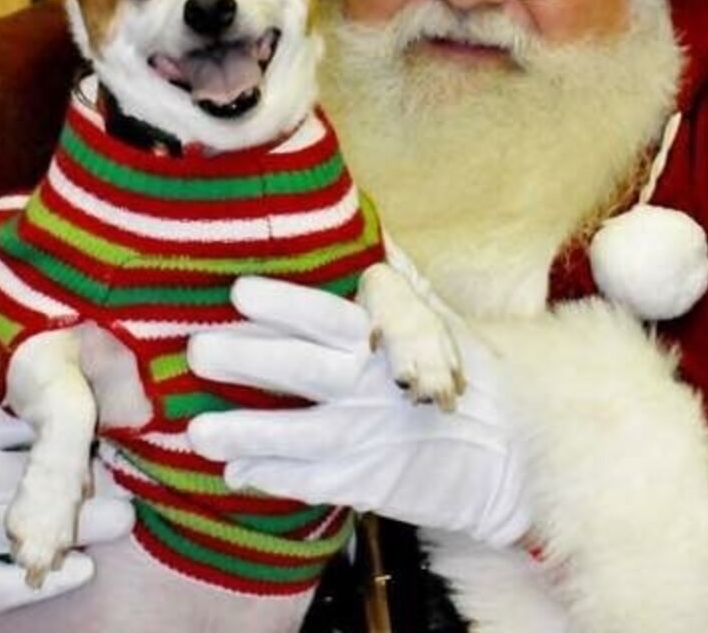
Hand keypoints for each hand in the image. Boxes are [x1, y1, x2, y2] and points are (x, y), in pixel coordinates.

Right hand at [0, 355, 134, 613]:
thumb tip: (8, 341)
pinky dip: (49, 581)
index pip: (39, 420)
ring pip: (36, 528)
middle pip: (46, 474)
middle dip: (93, 475)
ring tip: (121, 516)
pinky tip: (81, 567)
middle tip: (128, 472)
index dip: (80, 424)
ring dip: (84, 526)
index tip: (116, 421)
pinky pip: (10, 584)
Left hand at [186, 276, 530, 547]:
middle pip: (303, 368)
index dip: (286, 305)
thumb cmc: (467, 374)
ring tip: (196, 429)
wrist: (511, 453)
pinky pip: (310, 483)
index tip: (239, 293)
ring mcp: (367, 437)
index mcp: (388, 336)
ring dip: (244, 431)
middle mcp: (372, 384)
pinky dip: (271, 478)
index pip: (331, 315)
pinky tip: (234, 472)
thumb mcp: (442, 318)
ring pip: (296, 433)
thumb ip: (398, 281)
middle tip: (196, 350)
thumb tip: (367, 224)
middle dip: (249, 358)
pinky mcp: (366, 483)